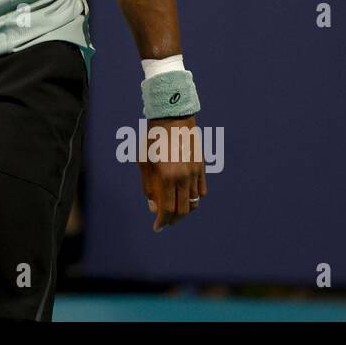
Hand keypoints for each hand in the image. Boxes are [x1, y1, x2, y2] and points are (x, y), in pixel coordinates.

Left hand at [137, 115, 206, 231]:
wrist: (172, 117)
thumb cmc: (152, 139)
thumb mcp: (144, 162)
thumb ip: (148, 186)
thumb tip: (153, 207)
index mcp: (166, 176)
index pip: (167, 209)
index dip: (162, 222)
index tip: (156, 227)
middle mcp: (183, 177)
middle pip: (183, 210)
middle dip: (173, 220)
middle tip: (165, 221)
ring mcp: (195, 173)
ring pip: (194, 202)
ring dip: (184, 210)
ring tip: (174, 211)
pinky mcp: (201, 167)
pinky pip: (201, 191)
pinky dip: (194, 198)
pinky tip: (185, 198)